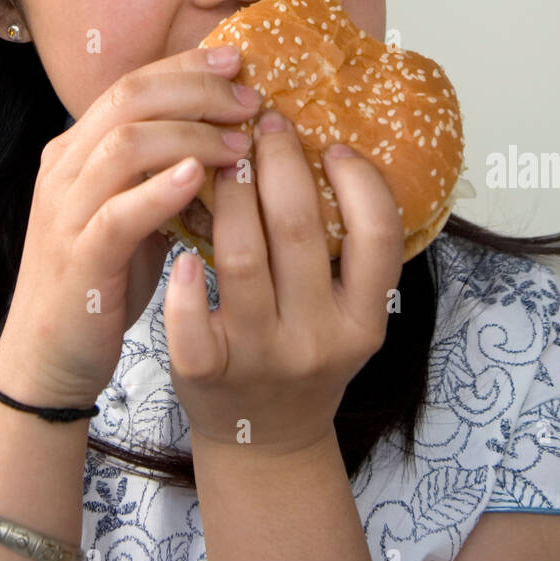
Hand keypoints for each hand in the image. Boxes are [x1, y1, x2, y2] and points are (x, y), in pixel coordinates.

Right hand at [0, 44, 262, 407]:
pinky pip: (118, 212)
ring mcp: (65, 212)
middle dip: (196, 90)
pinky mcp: (77, 258)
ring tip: (240, 141)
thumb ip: (162, 169)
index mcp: (75, 149)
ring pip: (126, 144)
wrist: (49, 357)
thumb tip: (228, 130)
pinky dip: (161, 188)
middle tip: (250, 100)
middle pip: (130, 97)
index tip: (238, 62)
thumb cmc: (102, 278)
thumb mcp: (133, 210)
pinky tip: (200, 177)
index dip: (187, 66)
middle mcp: (64, 169)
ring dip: (191, 134)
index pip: (132, 83)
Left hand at [162, 110, 404, 454]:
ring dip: (227, 194)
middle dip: (278, 161)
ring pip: (241, 256)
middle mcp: (319, 338)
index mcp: (363, 318)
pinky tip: (180, 244)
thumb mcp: (344, 310)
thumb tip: (329, 146)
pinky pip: (191, 320)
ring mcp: (262, 356)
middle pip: (298, 229)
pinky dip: (183, 279)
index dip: (359, 180)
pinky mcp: (209, 373)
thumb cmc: (302, 349)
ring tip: (220, 157)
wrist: (264, 438)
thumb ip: (346, 250)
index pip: (378, 235)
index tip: (333, 144)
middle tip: (265, 123)